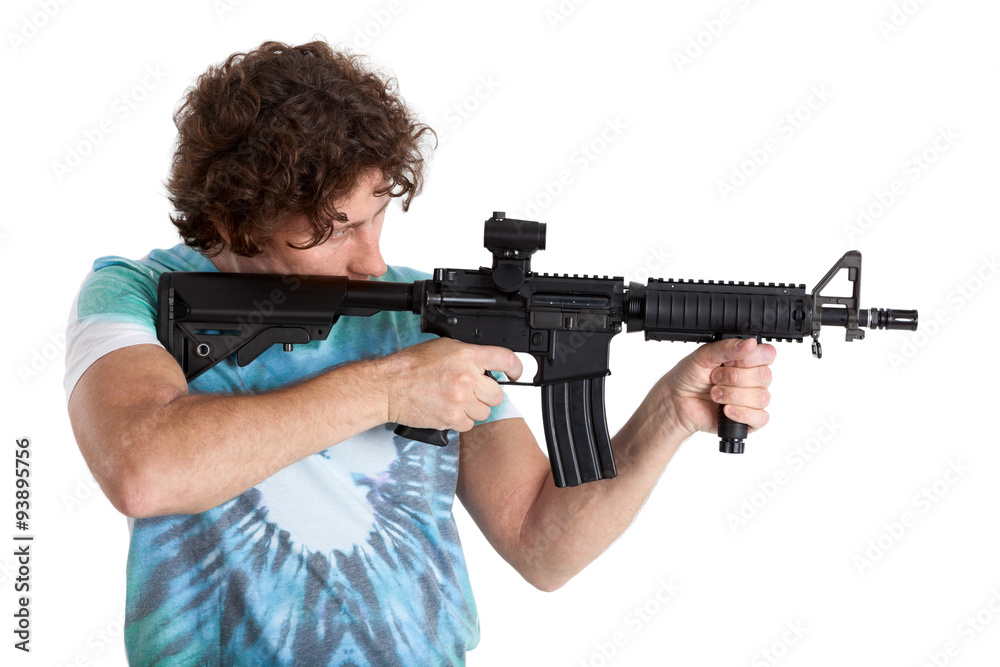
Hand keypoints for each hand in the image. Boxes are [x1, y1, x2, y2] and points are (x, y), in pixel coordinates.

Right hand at [379, 338, 522, 431]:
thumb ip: (468, 356)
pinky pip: (469, 424)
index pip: (505, 359)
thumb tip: (485, 365)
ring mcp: (460, 400)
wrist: (390, 387)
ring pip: (484, 412)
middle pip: (497, 393)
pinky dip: (461, 420)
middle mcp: (467, 377)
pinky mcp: (452, 418)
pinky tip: (448, 410)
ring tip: (455, 400)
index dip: (516, 367)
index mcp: (467, 356)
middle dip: (486, 394)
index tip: (515, 373)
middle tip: (471, 390)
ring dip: (474, 408)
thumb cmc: (411, 366)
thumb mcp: (443, 348)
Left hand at [653, 338, 775, 439]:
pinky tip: (726, 410)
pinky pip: (760, 418)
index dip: (751, 358)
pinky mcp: (749, 420)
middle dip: (734, 378)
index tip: (730, 361)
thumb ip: (727, 348)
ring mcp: (752, 400)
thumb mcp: (703, 356)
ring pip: (761, 397)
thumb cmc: (690, 376)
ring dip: (733, 395)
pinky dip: (742, 413)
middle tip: (714, 378)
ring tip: (714, 394)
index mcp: (747, 360)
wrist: (676, 400)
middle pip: (764, 376)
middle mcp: (753, 379)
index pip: (768, 355)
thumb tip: (750, 343)